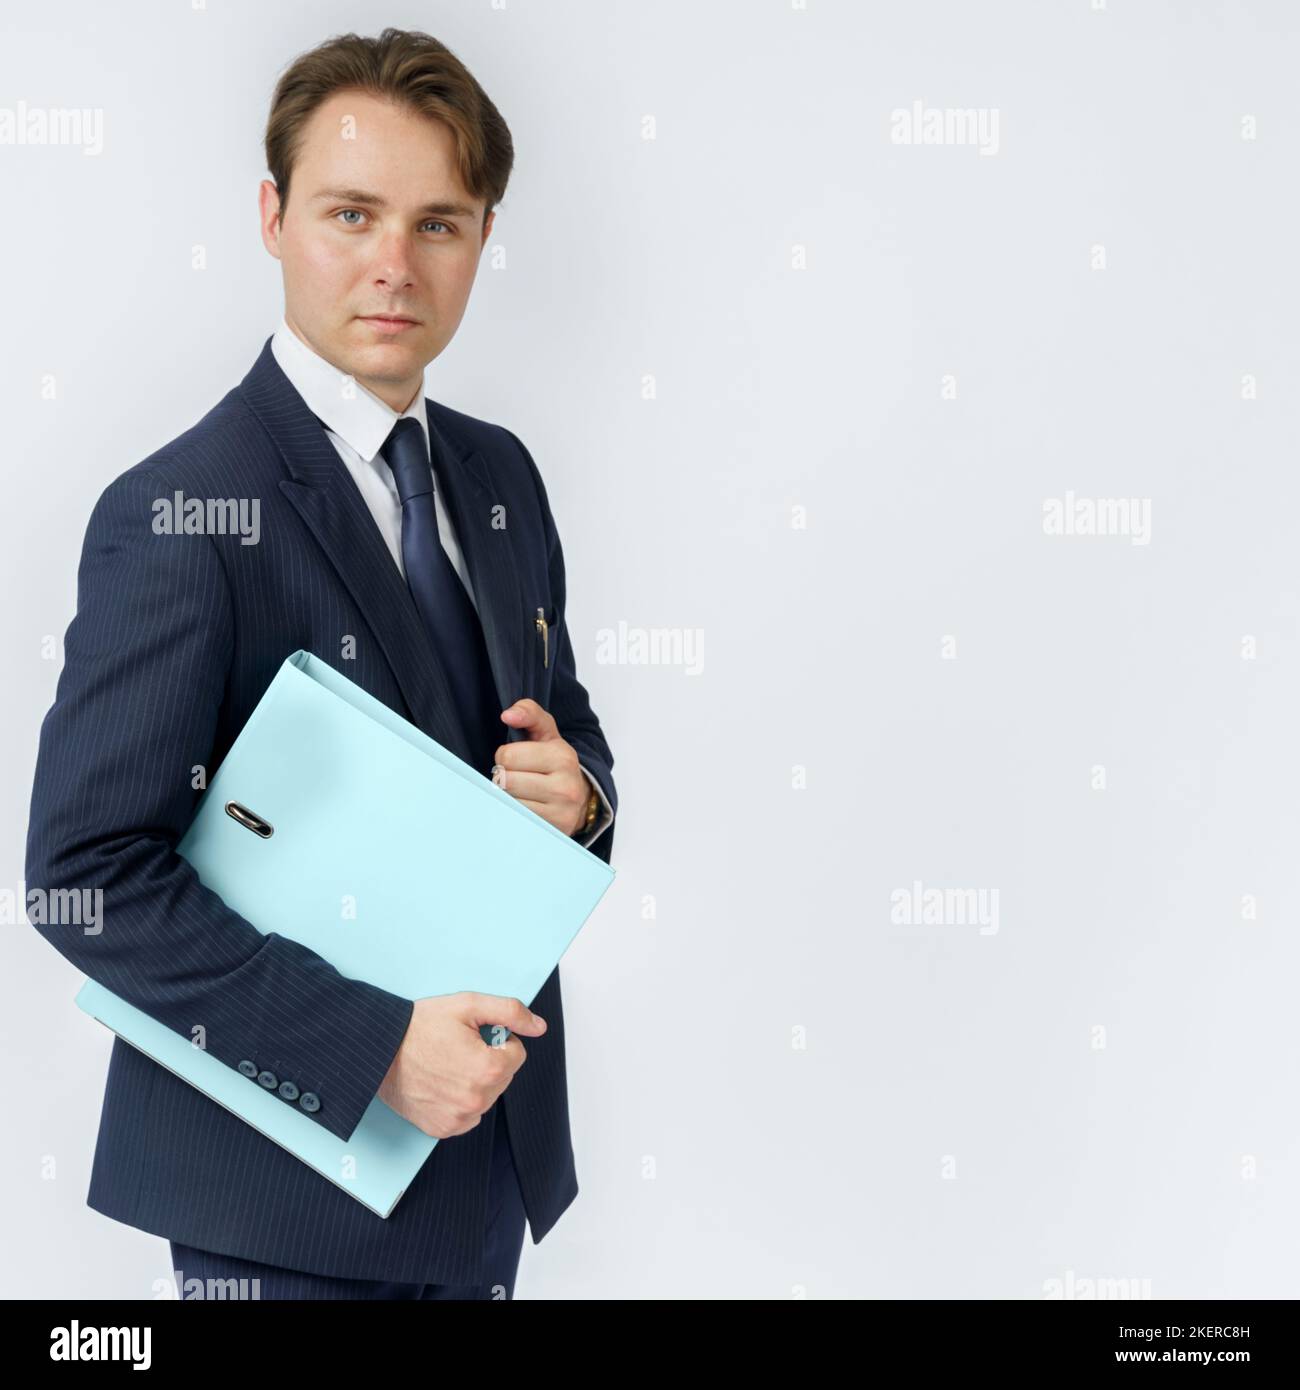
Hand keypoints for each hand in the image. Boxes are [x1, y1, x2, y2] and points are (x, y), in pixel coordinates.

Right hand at [377, 993, 546, 1138]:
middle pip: (503, 1077)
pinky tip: (440, 1083)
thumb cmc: (420, 1025)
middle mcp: (477, 1100)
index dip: (498, 1040)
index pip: (516, 1054)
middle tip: (458, 1047)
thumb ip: (510, 1012)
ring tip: (447, 1064)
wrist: (379, 1049)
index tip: (475, 1035)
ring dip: (475, 1081)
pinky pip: (467, 1115)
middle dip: (488, 1061)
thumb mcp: (469, 1005)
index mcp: (489, 1070)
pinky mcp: (442, 1129)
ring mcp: (459, 1118)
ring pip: (486, 1096)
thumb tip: (539, 1027)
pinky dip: (460, 1101)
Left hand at [494, 699, 589, 835]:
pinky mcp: (553, 831)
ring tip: (523, 793)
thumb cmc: (555, 762)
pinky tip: (525, 808)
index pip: (507, 755)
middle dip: (505, 777)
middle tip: (520, 778)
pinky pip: (516, 820)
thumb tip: (508, 715)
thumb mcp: (546, 732)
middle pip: (505, 780)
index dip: (506, 756)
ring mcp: (561, 812)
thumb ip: (529, 713)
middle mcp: (565, 786)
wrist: (581, 799)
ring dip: (508, 797)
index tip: (519, 761)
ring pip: (508, 802)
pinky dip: (514, 813)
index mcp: (562, 756)